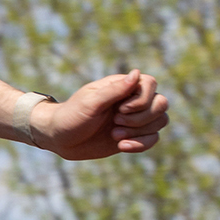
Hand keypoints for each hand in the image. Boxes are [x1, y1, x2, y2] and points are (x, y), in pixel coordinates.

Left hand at [31, 70, 167, 159]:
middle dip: (142, 117)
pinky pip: (152, 138)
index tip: (120, 109)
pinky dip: (142, 144)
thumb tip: (136, 73)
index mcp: (121, 87)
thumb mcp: (90, 103)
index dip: (142, 99)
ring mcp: (134, 119)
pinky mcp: (132, 136)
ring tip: (114, 136)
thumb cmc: (70, 116)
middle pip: (161, 104)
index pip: (150, 84)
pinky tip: (122, 147)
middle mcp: (131, 101)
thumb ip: (114, 90)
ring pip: (160, 121)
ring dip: (140, 132)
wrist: (59, 138)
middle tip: (116, 123)